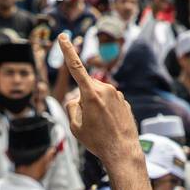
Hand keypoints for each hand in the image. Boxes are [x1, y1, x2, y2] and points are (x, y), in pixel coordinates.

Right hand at [58, 33, 138, 165]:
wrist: (123, 151)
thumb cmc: (97, 141)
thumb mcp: (75, 126)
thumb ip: (71, 106)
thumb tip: (78, 98)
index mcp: (91, 94)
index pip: (75, 67)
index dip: (68, 51)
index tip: (64, 37)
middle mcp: (106, 89)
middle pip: (86, 89)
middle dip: (83, 101)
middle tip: (88, 122)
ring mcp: (118, 95)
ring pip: (98, 96)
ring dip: (95, 107)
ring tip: (101, 127)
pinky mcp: (125, 102)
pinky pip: (109, 103)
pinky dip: (106, 113)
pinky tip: (110, 126)